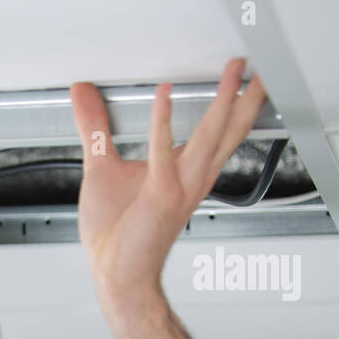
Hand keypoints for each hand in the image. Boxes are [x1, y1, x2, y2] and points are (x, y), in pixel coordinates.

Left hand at [70, 58, 265, 296]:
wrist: (115, 275)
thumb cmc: (115, 235)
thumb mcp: (101, 168)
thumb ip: (94, 129)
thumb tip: (82, 96)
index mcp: (184, 172)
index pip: (219, 131)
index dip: (235, 102)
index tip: (244, 74)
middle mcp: (190, 179)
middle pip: (228, 131)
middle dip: (244, 96)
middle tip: (255, 62)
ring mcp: (178, 188)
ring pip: (209, 137)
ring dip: (221, 102)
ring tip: (233, 71)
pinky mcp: (158, 197)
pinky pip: (162, 154)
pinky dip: (163, 123)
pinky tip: (164, 94)